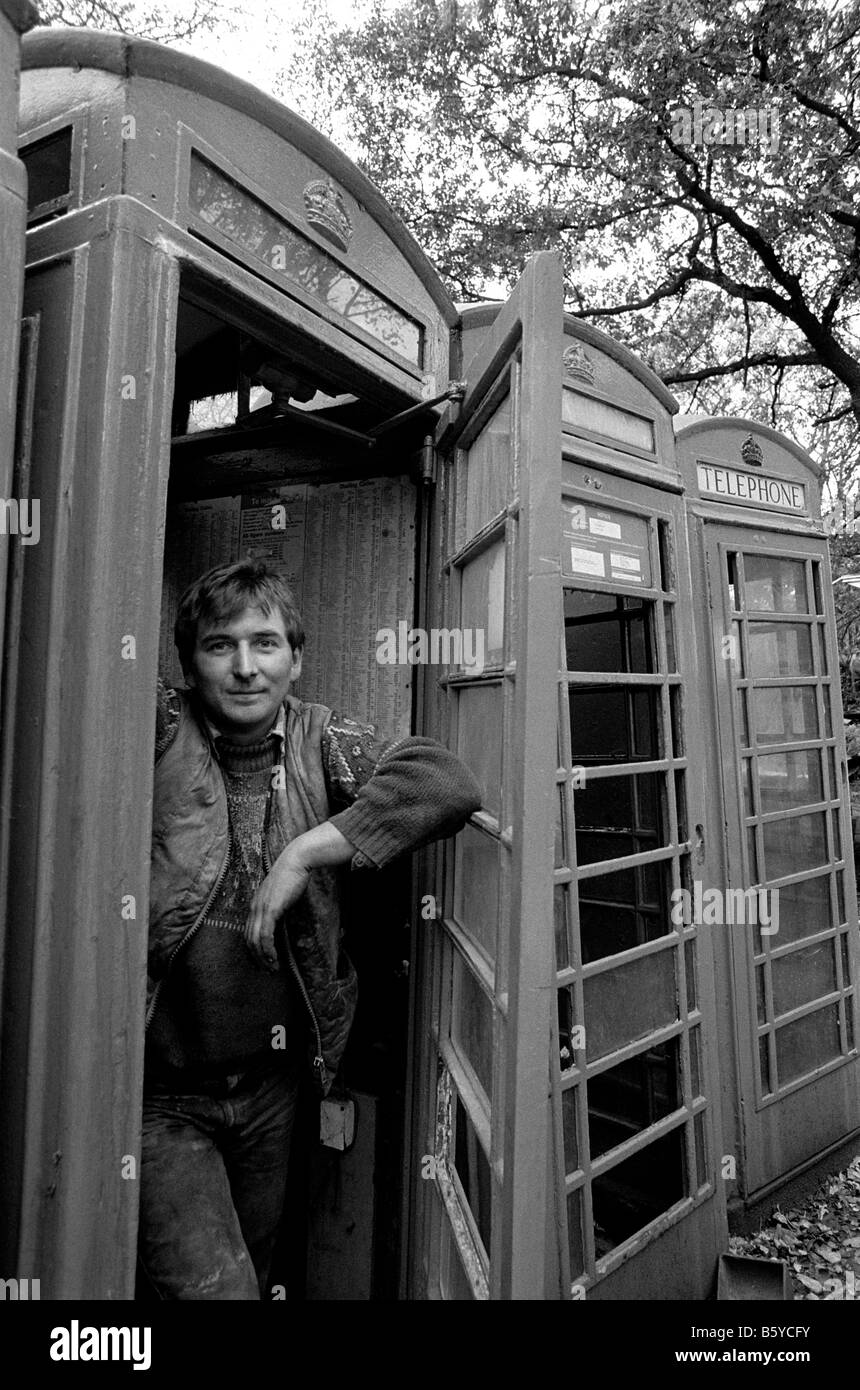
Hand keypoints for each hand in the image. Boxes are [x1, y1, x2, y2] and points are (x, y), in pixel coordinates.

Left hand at [244, 846, 309, 971]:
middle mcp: (254, 908)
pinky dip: (268, 949)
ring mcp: (261, 909)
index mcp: (255, 905)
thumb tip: (280, 922)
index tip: (262, 961)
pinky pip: (266, 935)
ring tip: (272, 968)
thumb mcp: (281, 896)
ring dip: (263, 958)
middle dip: (256, 958)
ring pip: (255, 941)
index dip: (253, 950)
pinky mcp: (271, 909)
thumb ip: (277, 909)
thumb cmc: (292, 876)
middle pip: (249, 940)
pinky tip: (274, 958)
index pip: (248, 933)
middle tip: (267, 970)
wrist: (296, 860)